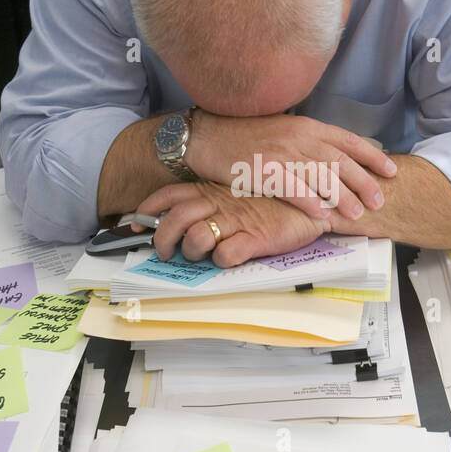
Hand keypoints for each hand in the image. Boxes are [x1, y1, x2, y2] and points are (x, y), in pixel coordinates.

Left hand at [134, 180, 339, 268]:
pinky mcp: (256, 239)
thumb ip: (210, 200)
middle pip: (175, 221)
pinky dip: (220, 261)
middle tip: (165, 252)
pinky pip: (227, 254)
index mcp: (211, 190)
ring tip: (198, 257)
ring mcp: (238, 221)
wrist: (314, 201)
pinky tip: (226, 259)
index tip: (136, 225)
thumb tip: (182, 217)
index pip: (169, 195)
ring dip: (191, 252)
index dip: (148, 210)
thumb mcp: (236, 192)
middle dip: (162, 240)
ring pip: (197, 239)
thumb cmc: (271, 199)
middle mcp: (219, 204)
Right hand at [183, 110, 396, 222]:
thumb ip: (310, 141)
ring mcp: (281, 153)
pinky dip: (310, 202)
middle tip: (379, 200)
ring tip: (357, 214)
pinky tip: (323, 215)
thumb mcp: (284, 129)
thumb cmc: (245, 134)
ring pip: (321, 176)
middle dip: (364, 182)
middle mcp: (298, 137)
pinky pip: (292, 188)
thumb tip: (336, 156)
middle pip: (340, 161)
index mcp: (306, 126)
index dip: (372, 157)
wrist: (207, 136)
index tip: (391, 171)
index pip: (348, 140)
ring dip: (342, 197)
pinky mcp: (262, 170)